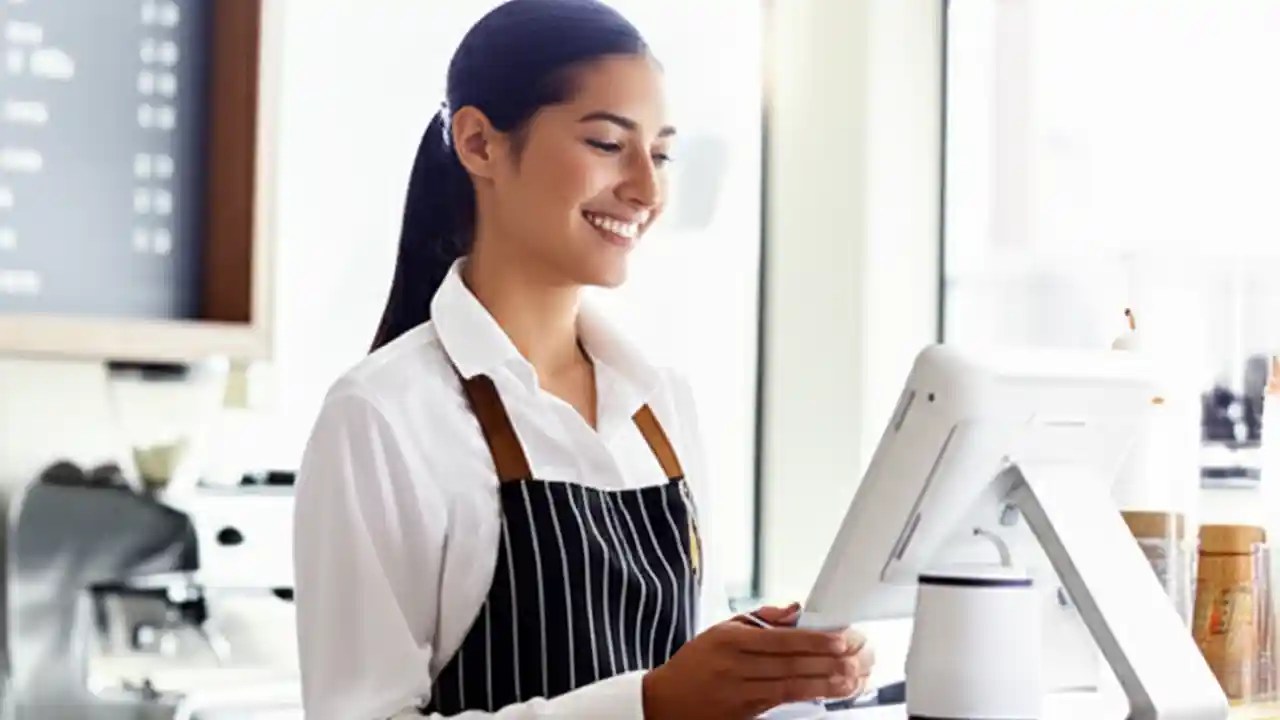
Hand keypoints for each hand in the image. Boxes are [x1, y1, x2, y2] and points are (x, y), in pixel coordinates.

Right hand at [642, 603, 869, 718]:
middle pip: (791, 664)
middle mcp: (735, 666)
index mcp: (730, 640)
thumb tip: (796, 610)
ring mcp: (739, 693)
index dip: (814, 640)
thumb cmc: (695, 663)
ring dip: (827, 683)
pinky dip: (809, 696)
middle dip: (830, 661)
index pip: (780, 640)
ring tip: (855, 677)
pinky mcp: (743, 714)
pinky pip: (782, 702)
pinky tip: (829, 693)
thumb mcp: (721, 630)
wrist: (665, 702)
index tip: (842, 638)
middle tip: (860, 656)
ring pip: (791, 686)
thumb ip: (761, 619)